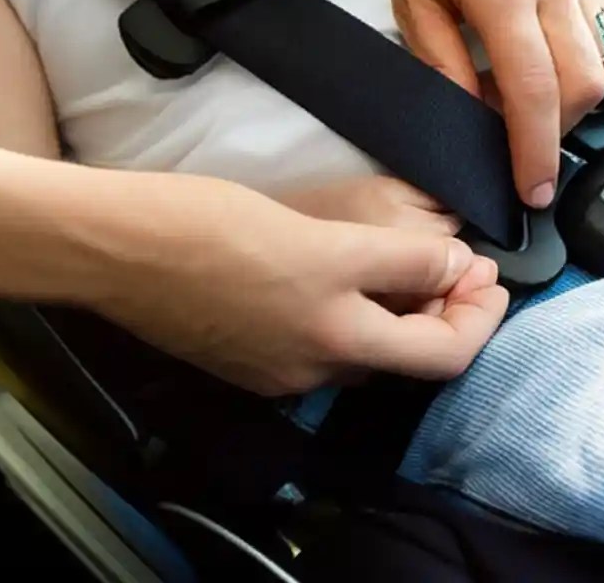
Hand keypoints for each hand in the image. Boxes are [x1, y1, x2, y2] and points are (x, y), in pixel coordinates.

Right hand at [87, 174, 506, 395]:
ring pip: (365, 347)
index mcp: (336, 346)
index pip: (444, 357)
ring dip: (402, 311)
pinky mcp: (245, 352)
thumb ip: (401, 259)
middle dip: (446, 310)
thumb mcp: (325, 238)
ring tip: (414, 261)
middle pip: (407, 357)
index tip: (491, 274)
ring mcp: (275, 367)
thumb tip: (457, 266)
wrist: (112, 246)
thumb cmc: (210, 232)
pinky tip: (350, 274)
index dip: (481, 316)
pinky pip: (322, 340)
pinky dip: (356, 313)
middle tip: (462, 262)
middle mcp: (312, 372)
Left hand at [385, 0, 603, 208]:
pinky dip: (598, 71)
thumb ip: (438, 64)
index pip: (532, 90)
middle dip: (555, 135)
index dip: (534, 151)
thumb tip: (468, 123)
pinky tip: (563, 75)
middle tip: (522, 154)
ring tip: (535, 110)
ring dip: (575, 105)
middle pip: (581, 86)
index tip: (529, 189)